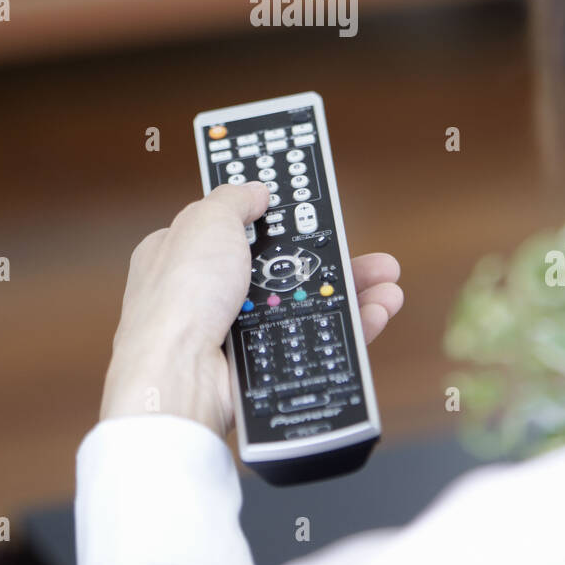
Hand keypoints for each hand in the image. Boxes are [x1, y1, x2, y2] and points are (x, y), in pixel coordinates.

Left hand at [100, 183, 402, 437]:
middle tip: (365, 254)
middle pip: (279, 267)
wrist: (179, 375)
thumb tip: (254, 189)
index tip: (308, 211)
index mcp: (182, 252)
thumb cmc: (180, 298)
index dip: (272, 217)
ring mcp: (232, 329)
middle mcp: (206, 291)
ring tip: (385, 284)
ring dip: (346, 293)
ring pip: (301, 306)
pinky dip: (343, 329)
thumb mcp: (206, 221)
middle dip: (327, 259)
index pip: (233, 227)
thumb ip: (233, 199)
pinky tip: (373, 313)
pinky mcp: (255, 364)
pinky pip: (309, 341)